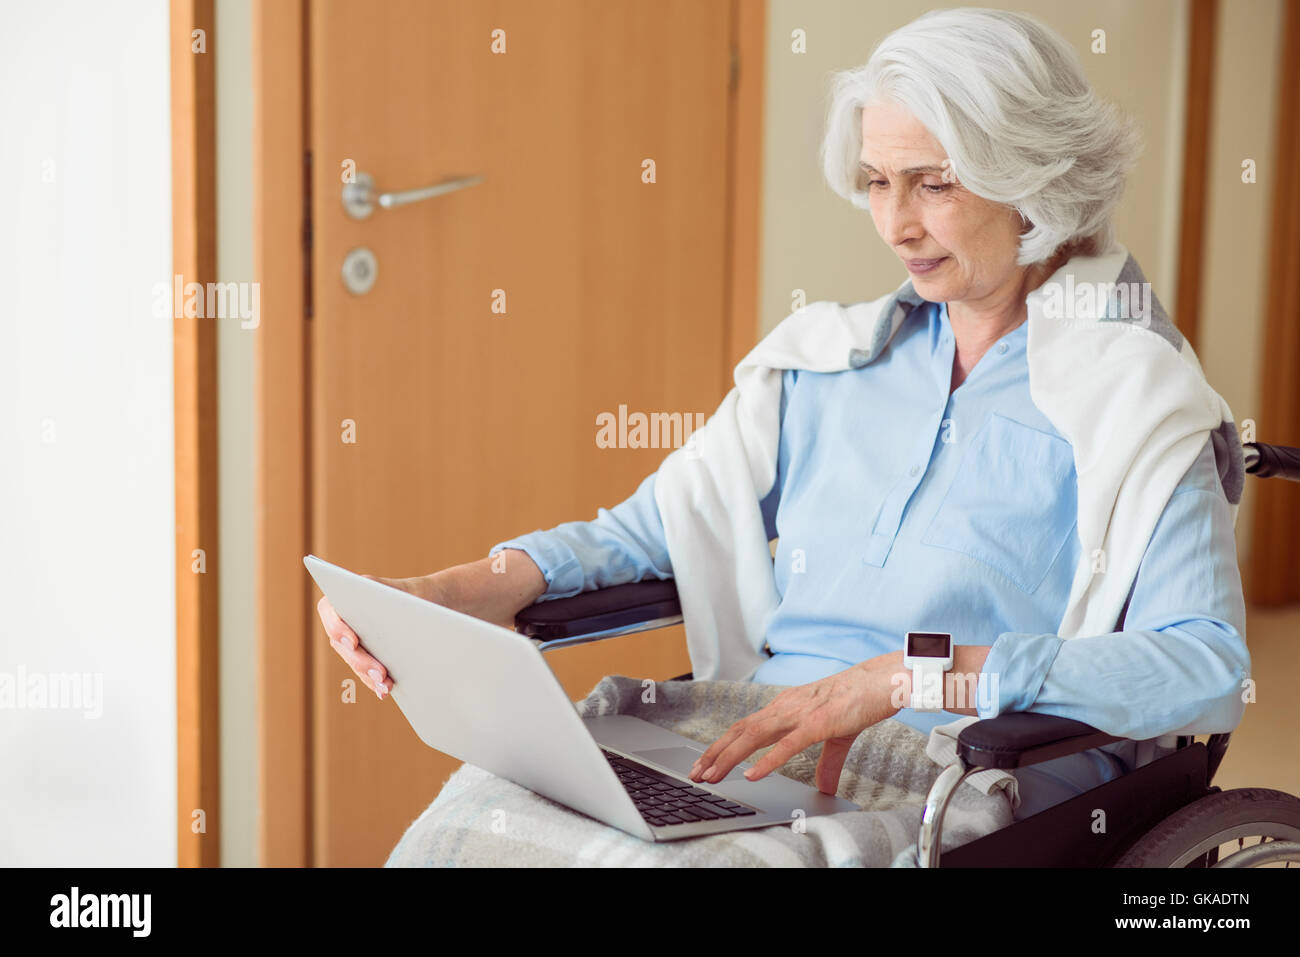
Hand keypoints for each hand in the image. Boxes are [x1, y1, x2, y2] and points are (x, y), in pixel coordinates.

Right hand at [316, 574, 447, 699]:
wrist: (424, 602)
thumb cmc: (412, 593)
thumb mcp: (404, 592)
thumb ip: (392, 600)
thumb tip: (394, 623)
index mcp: (345, 595)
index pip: (330, 610)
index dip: (338, 628)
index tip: (354, 642)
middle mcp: (342, 619)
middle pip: (342, 643)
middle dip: (361, 661)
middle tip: (380, 673)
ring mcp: (350, 641)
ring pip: (353, 661)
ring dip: (368, 676)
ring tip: (386, 686)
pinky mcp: (363, 656)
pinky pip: (363, 671)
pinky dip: (373, 682)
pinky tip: (385, 690)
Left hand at [686, 659, 900, 795]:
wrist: (883, 680)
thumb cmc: (859, 700)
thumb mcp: (837, 735)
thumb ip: (826, 762)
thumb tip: (823, 787)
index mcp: (786, 707)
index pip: (745, 727)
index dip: (722, 745)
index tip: (705, 764)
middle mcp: (785, 707)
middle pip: (740, 731)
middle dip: (714, 754)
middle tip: (696, 775)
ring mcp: (799, 714)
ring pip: (754, 736)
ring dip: (729, 757)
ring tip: (712, 775)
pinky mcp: (818, 723)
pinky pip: (787, 744)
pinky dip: (767, 760)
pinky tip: (753, 774)